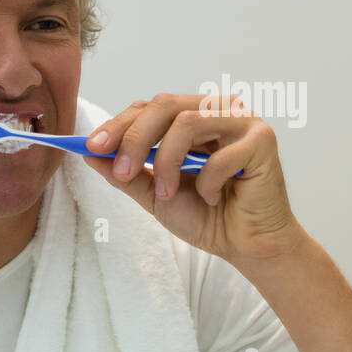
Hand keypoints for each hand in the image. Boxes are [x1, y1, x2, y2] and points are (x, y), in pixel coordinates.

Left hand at [80, 93, 305, 267]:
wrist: (247, 246)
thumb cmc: (209, 217)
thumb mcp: (156, 195)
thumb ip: (127, 173)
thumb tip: (88, 154)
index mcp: (195, 115)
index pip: (150, 107)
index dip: (119, 125)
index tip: (92, 148)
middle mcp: (219, 110)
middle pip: (165, 105)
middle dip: (135, 138)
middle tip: (121, 172)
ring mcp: (244, 122)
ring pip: (188, 123)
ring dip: (168, 162)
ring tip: (168, 194)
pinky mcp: (263, 141)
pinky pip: (221, 155)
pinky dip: (208, 182)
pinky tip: (214, 198)